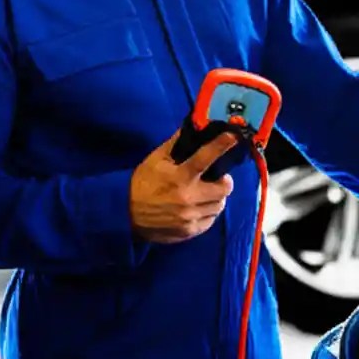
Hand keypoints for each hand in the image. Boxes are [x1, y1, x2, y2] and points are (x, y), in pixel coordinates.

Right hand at [130, 129, 237, 243]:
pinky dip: (208, 212)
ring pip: (220, 205)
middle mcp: (188, 197)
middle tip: (217, 178)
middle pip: (224, 188)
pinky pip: (211, 220)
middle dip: (224, 181)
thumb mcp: (155, 160)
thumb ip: (175, 144)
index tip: (233, 136)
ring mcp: (190, 217)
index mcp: (179, 176)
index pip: (206, 157)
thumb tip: (193, 128)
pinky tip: (199, 208)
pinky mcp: (190, 231)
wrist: (125, 215)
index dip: (221, 145)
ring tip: (206, 193)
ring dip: (216, 197)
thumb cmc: (142, 184)